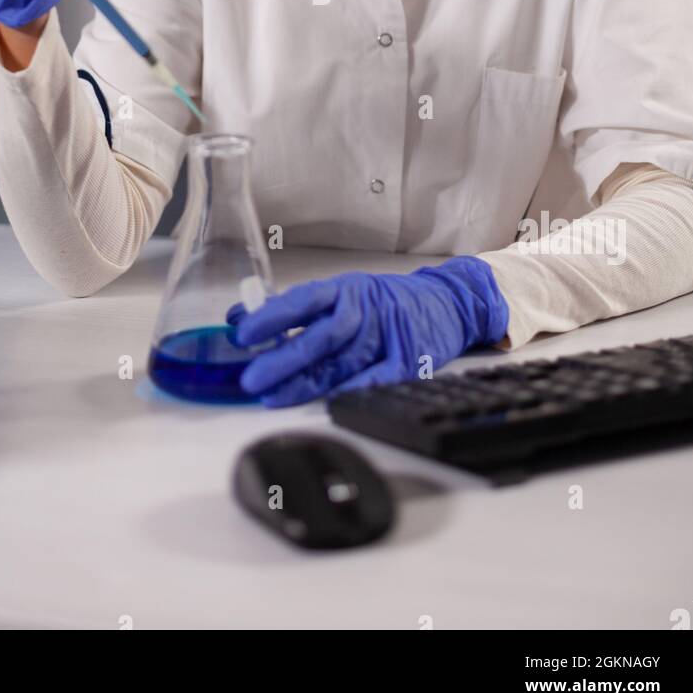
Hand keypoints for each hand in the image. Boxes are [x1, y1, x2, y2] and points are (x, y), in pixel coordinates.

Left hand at [228, 256, 508, 406]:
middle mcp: (366, 310)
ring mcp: (389, 336)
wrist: (450, 302)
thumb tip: (242, 317)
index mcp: (347, 289)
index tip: (245, 333)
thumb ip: (296, 308)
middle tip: (253, 378)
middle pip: (323, 337)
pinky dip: (352, 391)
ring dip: (306, 383)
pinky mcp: (409, 362)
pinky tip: (326, 402)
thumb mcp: (344, 292)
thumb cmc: (387, 300)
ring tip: (274, 397)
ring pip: (343, 363)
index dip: (274, 316)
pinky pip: (376, 380)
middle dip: (285, 360)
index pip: (305, 300)